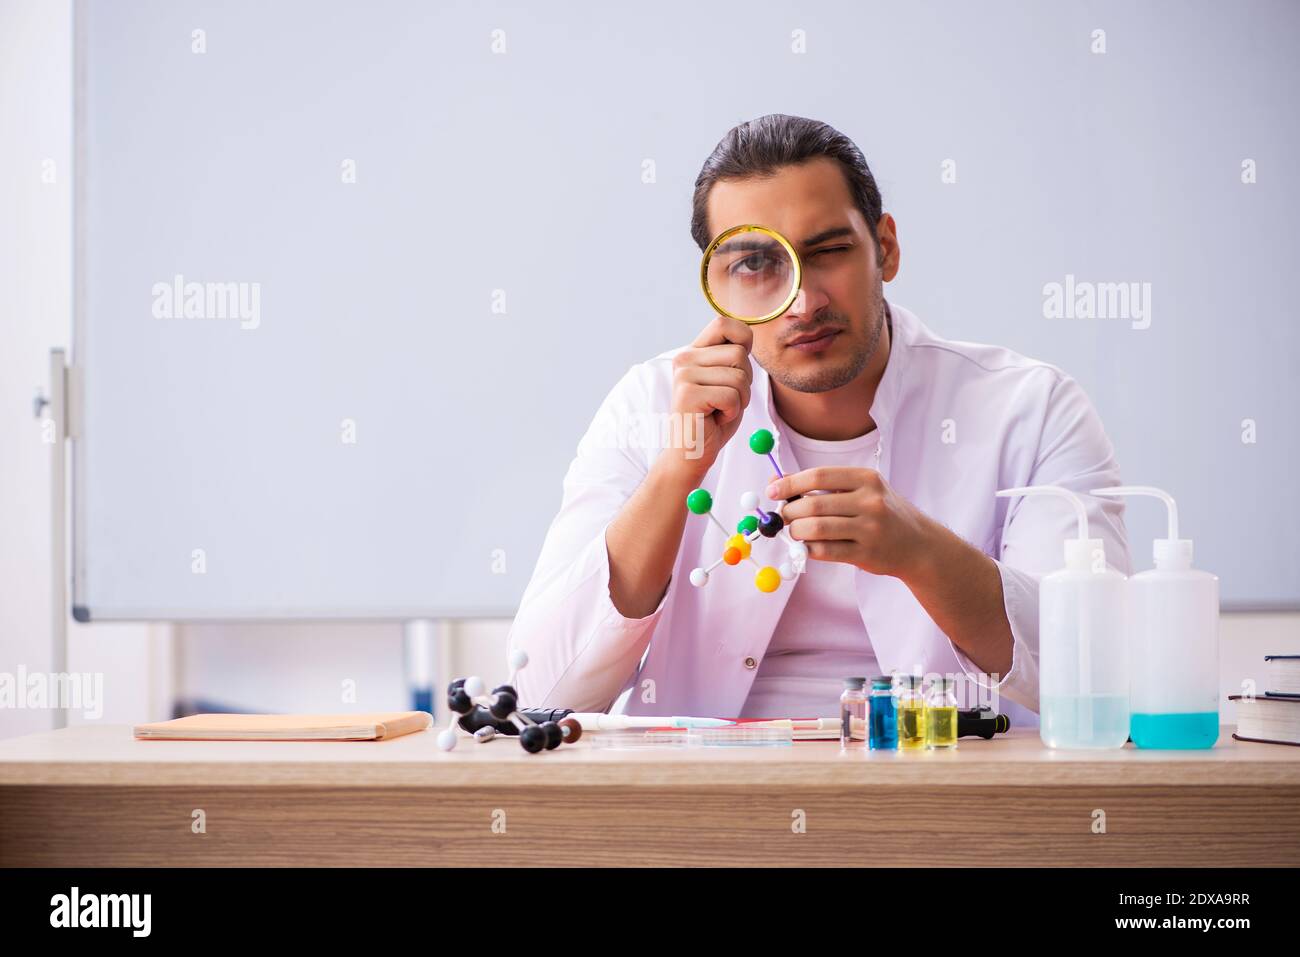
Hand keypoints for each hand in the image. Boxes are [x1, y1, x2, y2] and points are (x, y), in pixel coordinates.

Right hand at [662, 315, 753, 480]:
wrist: (692, 452)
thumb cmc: (713, 418)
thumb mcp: (728, 380)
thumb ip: (733, 357)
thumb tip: (749, 332)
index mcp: (694, 352)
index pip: (724, 323)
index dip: (743, 341)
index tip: (737, 368)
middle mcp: (685, 358)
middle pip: (739, 354)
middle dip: (744, 381)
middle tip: (725, 400)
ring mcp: (684, 375)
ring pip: (738, 377)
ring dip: (739, 400)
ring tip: (719, 410)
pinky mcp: (688, 394)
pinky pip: (732, 396)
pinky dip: (732, 412)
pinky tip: (714, 419)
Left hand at [765, 467, 939, 579]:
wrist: (919, 545)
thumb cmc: (884, 513)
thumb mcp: (863, 490)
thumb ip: (825, 486)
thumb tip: (779, 482)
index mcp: (866, 479)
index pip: (819, 476)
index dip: (790, 483)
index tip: (772, 491)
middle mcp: (870, 502)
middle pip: (814, 505)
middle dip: (789, 512)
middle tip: (782, 517)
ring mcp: (870, 529)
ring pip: (817, 529)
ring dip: (796, 532)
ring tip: (794, 532)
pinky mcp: (866, 554)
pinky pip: (826, 551)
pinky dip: (809, 549)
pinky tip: (807, 546)